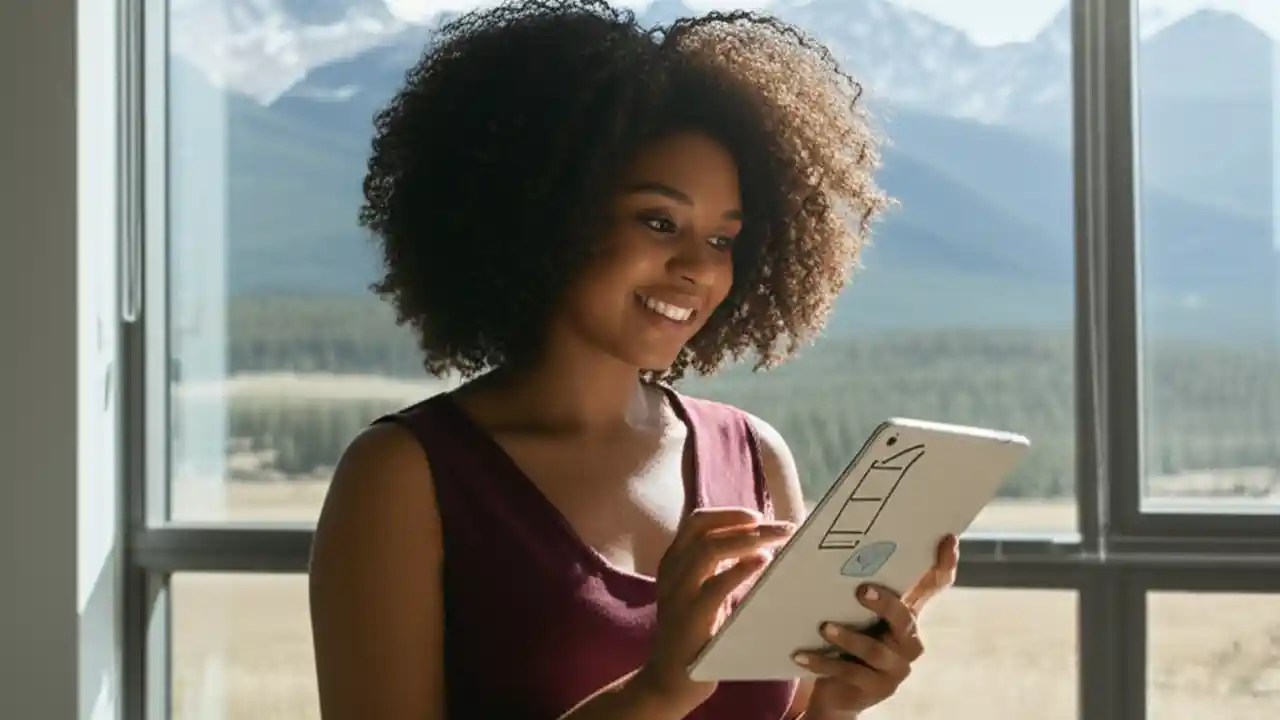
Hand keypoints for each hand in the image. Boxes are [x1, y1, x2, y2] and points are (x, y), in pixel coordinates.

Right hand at [633, 508, 793, 713]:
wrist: (670, 678)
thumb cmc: (695, 633)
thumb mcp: (701, 591)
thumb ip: (718, 567)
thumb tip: (759, 543)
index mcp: (674, 562)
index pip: (697, 522)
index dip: (728, 514)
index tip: (759, 516)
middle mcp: (672, 571)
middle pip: (704, 529)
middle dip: (745, 522)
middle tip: (782, 527)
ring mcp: (679, 594)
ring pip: (708, 550)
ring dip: (747, 540)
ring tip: (777, 539)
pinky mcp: (691, 618)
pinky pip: (715, 587)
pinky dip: (740, 570)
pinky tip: (763, 562)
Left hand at [798, 534, 959, 717]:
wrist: (838, 690)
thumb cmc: (847, 638)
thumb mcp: (854, 610)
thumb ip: (855, 582)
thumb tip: (829, 542)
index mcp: (907, 613)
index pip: (934, 586)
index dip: (944, 564)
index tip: (946, 538)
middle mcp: (908, 640)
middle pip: (905, 619)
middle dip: (885, 604)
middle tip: (861, 590)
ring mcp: (895, 667)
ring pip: (875, 650)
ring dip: (849, 638)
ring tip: (824, 627)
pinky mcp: (876, 689)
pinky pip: (848, 673)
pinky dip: (822, 662)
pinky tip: (800, 654)